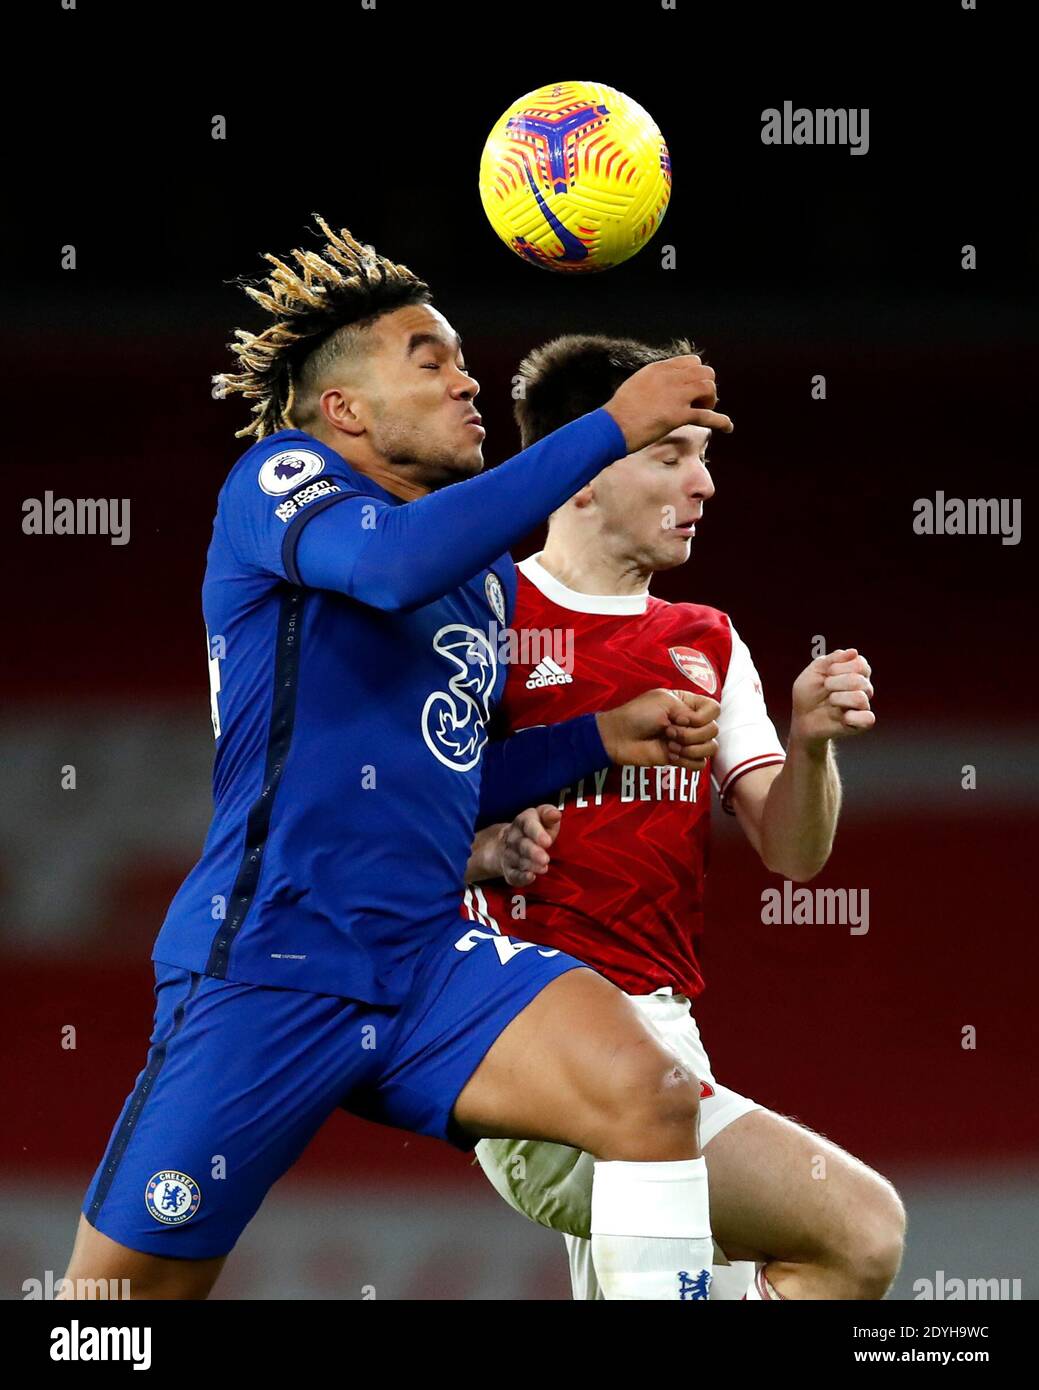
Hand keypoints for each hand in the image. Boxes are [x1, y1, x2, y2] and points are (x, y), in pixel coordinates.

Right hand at [497, 804, 562, 886]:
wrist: (510, 842)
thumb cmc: (535, 829)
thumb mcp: (542, 818)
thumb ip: (549, 814)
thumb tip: (556, 814)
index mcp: (523, 821)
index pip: (528, 825)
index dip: (537, 833)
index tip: (547, 842)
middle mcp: (513, 837)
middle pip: (522, 845)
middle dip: (533, 852)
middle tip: (545, 859)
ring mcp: (509, 854)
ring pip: (518, 860)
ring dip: (530, 865)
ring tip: (543, 868)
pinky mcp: (509, 870)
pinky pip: (513, 875)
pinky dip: (521, 877)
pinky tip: (530, 877)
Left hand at [596, 688, 719, 769]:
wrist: (620, 737)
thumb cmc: (637, 714)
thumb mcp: (663, 701)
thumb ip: (687, 710)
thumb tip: (695, 725)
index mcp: (689, 704)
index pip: (715, 709)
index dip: (703, 716)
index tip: (680, 717)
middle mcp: (691, 722)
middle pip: (714, 730)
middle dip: (691, 734)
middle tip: (668, 732)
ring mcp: (687, 741)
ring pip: (710, 748)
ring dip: (690, 748)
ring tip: (670, 745)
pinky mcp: (681, 758)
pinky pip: (699, 764)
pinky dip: (686, 761)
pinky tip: (670, 755)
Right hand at [603, 354, 733, 453]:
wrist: (611, 427)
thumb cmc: (619, 412)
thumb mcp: (636, 385)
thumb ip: (654, 381)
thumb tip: (663, 389)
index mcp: (659, 369)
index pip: (691, 362)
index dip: (697, 375)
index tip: (693, 390)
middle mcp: (670, 378)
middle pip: (705, 372)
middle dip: (706, 387)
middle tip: (700, 403)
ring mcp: (676, 395)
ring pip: (709, 388)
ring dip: (711, 400)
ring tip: (704, 412)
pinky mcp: (678, 415)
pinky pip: (708, 416)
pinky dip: (722, 421)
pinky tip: (728, 427)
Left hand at [790, 649, 874, 748]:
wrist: (802, 717)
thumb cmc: (809, 692)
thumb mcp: (815, 670)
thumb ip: (832, 659)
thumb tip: (853, 652)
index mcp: (855, 671)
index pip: (860, 663)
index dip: (840, 667)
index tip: (827, 672)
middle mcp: (863, 687)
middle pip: (859, 680)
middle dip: (835, 682)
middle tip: (826, 687)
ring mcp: (863, 705)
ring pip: (860, 698)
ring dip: (839, 698)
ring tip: (830, 701)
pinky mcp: (861, 723)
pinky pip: (868, 719)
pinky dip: (853, 717)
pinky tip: (843, 717)